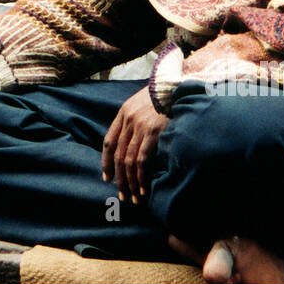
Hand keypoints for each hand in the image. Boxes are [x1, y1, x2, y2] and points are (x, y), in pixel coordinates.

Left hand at [101, 85, 167, 204]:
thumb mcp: (141, 104)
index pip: (109, 142)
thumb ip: (133, 121)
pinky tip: (144, 189)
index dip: (106, 162)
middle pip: (118, 155)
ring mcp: (140, 127)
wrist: (177, 85)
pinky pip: (142, 160)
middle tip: (122, 196)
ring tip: (134, 198)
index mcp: (123, 113)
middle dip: (119, 179)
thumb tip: (131, 144)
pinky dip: (141, 177)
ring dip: (130, 183)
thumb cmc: (162, 96)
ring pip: (128, 162)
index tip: (107, 178)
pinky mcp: (153, 132)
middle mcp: (128, 121)